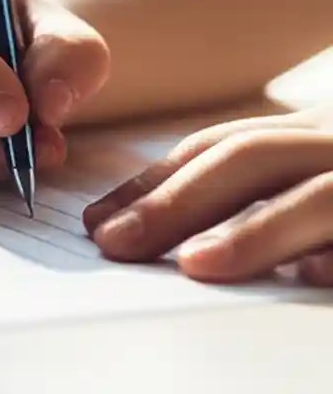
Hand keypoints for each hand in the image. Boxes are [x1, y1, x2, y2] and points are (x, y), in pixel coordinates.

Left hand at [84, 106, 332, 286]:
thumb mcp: (319, 164)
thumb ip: (265, 186)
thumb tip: (175, 238)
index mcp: (314, 131)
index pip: (219, 148)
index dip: (155, 182)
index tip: (98, 220)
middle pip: (251, 159)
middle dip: (175, 201)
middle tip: (113, 242)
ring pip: (318, 198)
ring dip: (252, 232)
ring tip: (194, 264)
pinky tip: (311, 276)